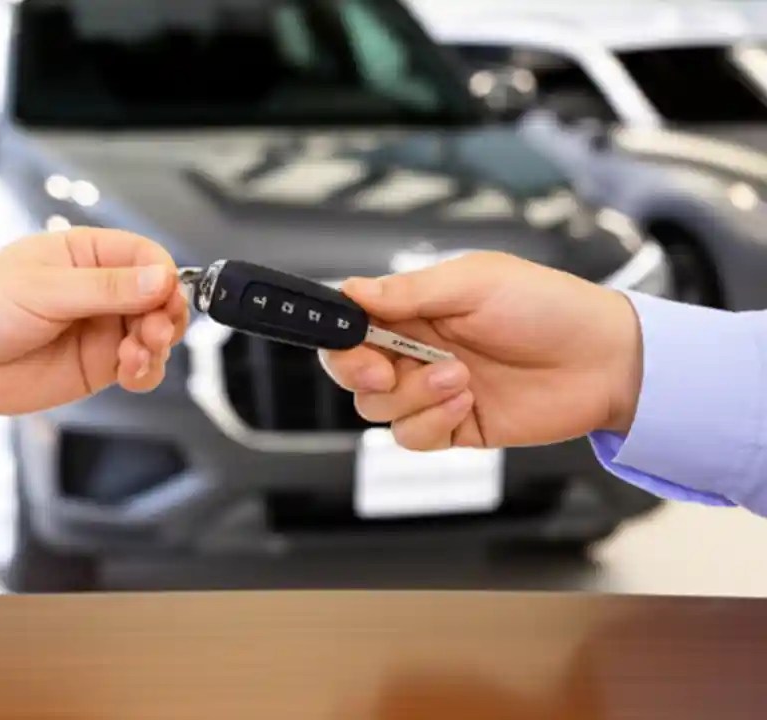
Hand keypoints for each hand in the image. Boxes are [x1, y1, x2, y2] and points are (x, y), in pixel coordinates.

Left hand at [0, 227, 187, 415]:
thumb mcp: (42, 290)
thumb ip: (105, 288)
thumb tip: (161, 278)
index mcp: (86, 254)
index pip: (147, 257)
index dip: (164, 277)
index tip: (163, 297)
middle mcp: (101, 289)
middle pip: (161, 297)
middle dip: (166, 315)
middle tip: (152, 333)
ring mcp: (102, 328)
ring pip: (156, 334)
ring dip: (157, 346)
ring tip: (135, 357)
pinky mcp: (98, 364)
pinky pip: (140, 367)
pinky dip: (146, 372)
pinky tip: (131, 373)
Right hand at [319, 252, 643, 450]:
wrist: (607, 361)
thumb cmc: (551, 307)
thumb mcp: (476, 282)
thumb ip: (409, 291)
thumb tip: (353, 291)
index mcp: (416, 308)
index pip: (352, 325)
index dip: (341, 338)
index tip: (355, 342)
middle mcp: (417, 349)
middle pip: (353, 372)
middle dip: (361, 372)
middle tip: (389, 368)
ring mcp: (433, 391)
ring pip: (378, 408)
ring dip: (412, 396)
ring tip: (457, 378)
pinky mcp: (454, 427)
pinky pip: (412, 436)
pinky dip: (430, 422)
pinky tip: (465, 402)